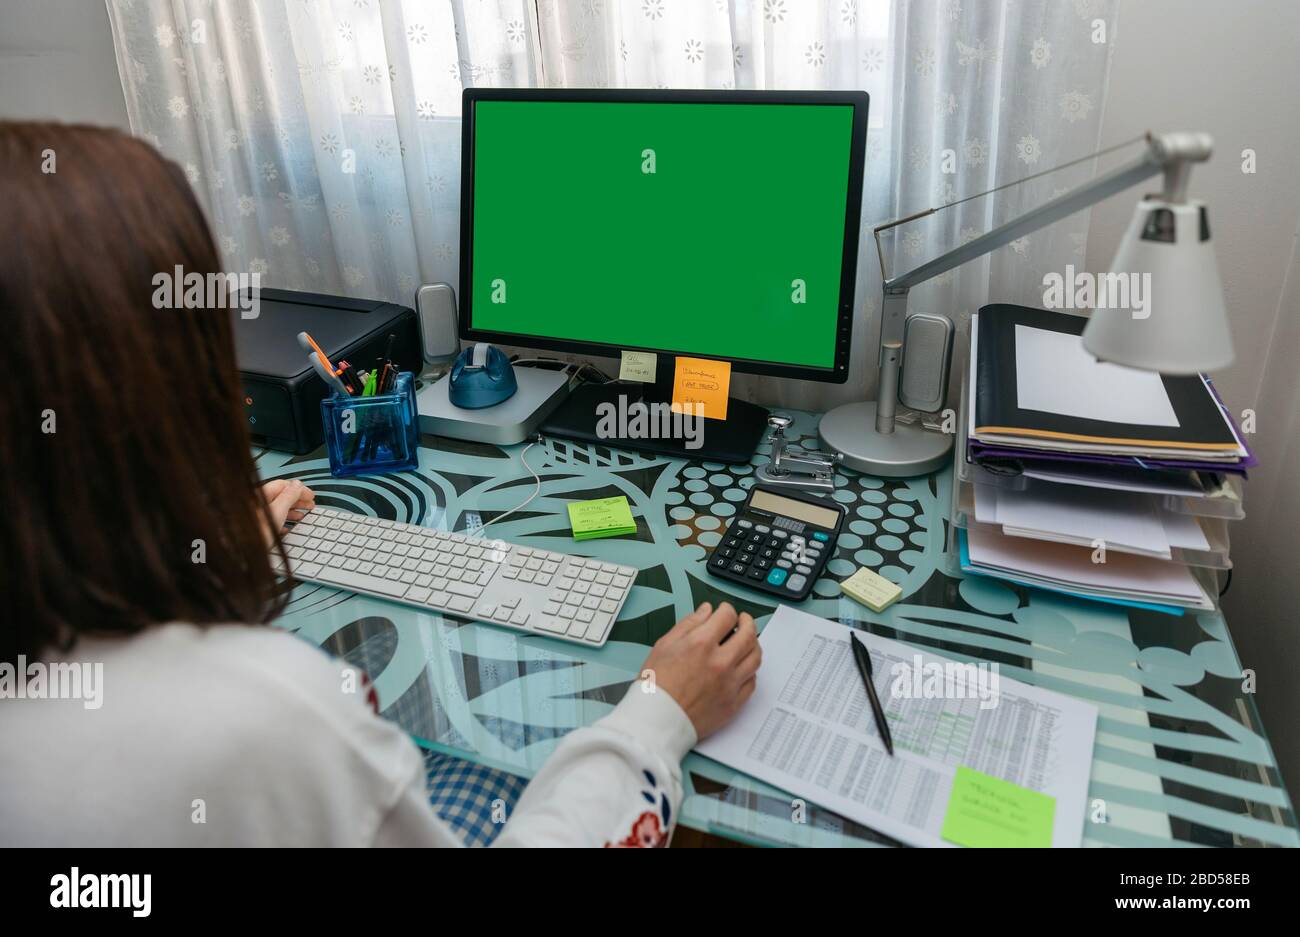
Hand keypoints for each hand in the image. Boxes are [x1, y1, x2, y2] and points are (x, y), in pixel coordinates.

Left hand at [261, 479, 314, 534]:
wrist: (244, 551)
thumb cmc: (257, 532)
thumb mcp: (278, 511)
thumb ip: (289, 496)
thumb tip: (297, 485)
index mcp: (261, 495)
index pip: (283, 485)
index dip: (299, 490)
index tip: (310, 496)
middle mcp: (257, 503)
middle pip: (281, 496)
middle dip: (297, 500)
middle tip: (309, 504)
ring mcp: (257, 516)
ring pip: (278, 509)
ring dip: (292, 511)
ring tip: (302, 515)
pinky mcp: (257, 528)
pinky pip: (273, 520)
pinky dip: (283, 522)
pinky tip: (288, 527)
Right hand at [639, 602, 760, 740]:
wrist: (656, 720)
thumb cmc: (655, 685)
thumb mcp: (664, 645)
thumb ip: (688, 624)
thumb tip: (706, 611)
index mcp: (701, 644)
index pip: (727, 617)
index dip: (727, 610)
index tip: (725, 612)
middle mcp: (720, 662)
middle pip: (749, 635)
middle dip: (747, 622)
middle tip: (743, 621)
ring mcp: (729, 684)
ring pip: (755, 658)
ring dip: (754, 645)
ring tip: (747, 642)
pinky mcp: (733, 703)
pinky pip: (752, 682)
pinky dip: (750, 671)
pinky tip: (743, 667)